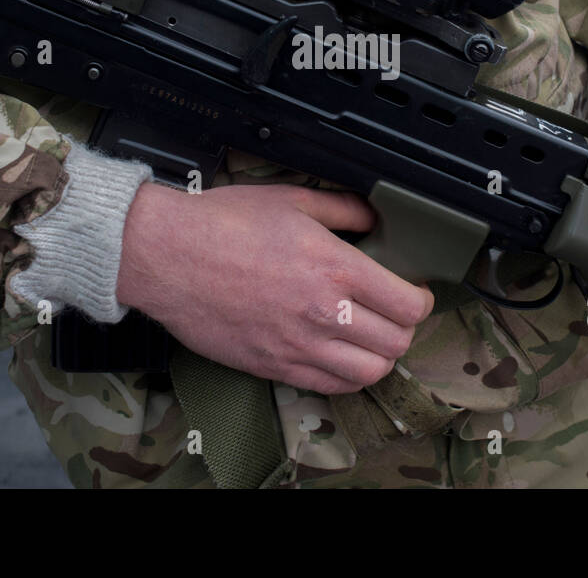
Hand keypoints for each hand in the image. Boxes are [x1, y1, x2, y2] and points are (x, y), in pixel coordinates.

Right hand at [117, 182, 434, 393]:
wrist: (166, 256)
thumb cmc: (222, 224)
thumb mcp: (291, 199)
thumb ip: (343, 209)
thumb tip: (374, 216)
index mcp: (335, 268)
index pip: (408, 304)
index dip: (421, 300)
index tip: (415, 292)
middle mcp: (324, 313)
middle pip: (396, 343)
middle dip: (405, 328)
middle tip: (395, 313)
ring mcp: (299, 345)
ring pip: (370, 373)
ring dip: (379, 357)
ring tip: (370, 338)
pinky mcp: (273, 366)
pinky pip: (330, 387)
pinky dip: (346, 376)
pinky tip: (340, 356)